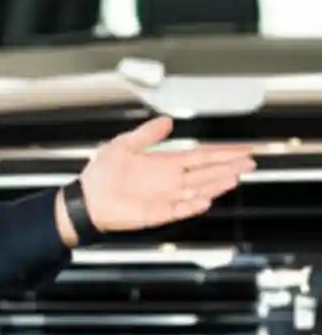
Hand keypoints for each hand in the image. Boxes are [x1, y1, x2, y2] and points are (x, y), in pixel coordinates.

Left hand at [57, 116, 255, 244]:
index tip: (243, 149)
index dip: (222, 153)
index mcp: (165, 164)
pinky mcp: (156, 213)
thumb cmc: (100, 174)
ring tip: (234, 177)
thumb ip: (147, 135)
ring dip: (216, 184)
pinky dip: (191, 205)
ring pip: (198, 190)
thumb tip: (167, 121)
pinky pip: (179, 209)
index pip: (201, 156)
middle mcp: (170, 181)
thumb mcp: (123, 145)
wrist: (85, 198)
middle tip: (250, 162)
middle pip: (207, 172)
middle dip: (228, 167)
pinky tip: (204, 200)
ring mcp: (166, 197)